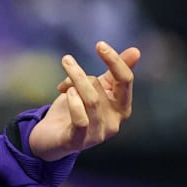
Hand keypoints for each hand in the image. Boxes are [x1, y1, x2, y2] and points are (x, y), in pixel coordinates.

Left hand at [28, 41, 139, 161]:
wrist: (50, 137)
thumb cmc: (74, 110)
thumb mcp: (93, 88)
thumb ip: (113, 73)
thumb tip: (136, 51)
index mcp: (121, 107)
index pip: (125, 80)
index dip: (115, 61)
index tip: (99, 45)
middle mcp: (115, 122)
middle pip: (101, 87)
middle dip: (81, 73)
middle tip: (66, 62)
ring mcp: (98, 134)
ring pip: (90, 99)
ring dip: (74, 81)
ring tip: (62, 80)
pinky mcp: (79, 142)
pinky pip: (81, 119)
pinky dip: (73, 102)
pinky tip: (64, 92)